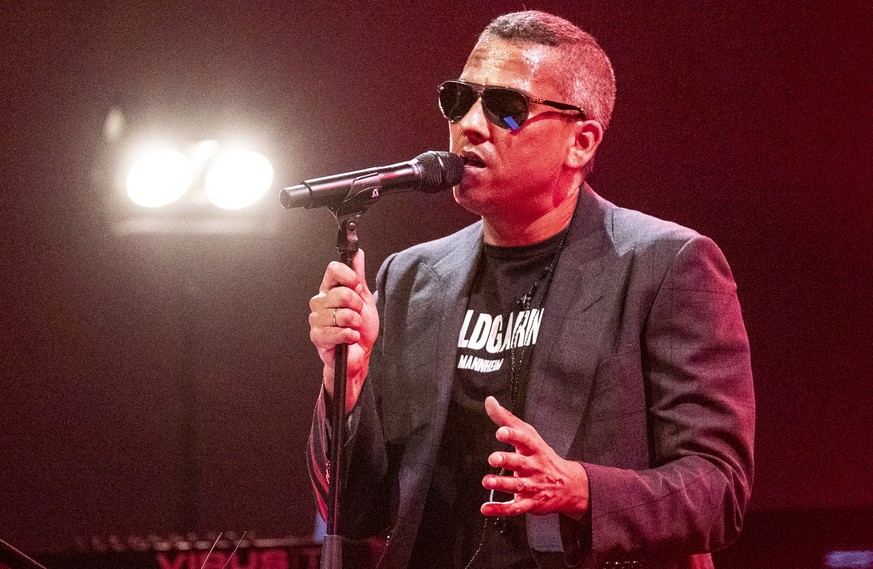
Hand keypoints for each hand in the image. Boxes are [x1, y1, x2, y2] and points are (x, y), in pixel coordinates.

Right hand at [308, 249, 378, 413]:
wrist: (360, 354)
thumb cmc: (360, 327)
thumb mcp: (364, 298)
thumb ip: (358, 276)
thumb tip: (358, 253)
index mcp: (330, 289)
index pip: (333, 269)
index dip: (349, 277)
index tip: (358, 286)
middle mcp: (320, 301)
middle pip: (340, 293)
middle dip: (356, 305)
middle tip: (359, 314)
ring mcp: (316, 319)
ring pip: (340, 314)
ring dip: (355, 323)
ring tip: (355, 328)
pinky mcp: (317, 337)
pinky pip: (336, 332)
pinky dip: (349, 335)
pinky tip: (351, 338)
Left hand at [481, 396, 589, 519]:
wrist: (568, 485)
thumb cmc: (541, 455)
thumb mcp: (528, 435)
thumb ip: (506, 419)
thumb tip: (489, 401)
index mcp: (533, 449)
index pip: (524, 440)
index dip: (513, 435)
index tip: (501, 431)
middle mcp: (533, 467)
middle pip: (520, 463)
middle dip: (507, 461)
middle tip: (493, 458)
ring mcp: (532, 486)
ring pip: (517, 486)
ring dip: (501, 484)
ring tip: (487, 481)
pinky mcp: (529, 503)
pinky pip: (515, 508)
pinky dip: (500, 509)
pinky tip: (485, 508)